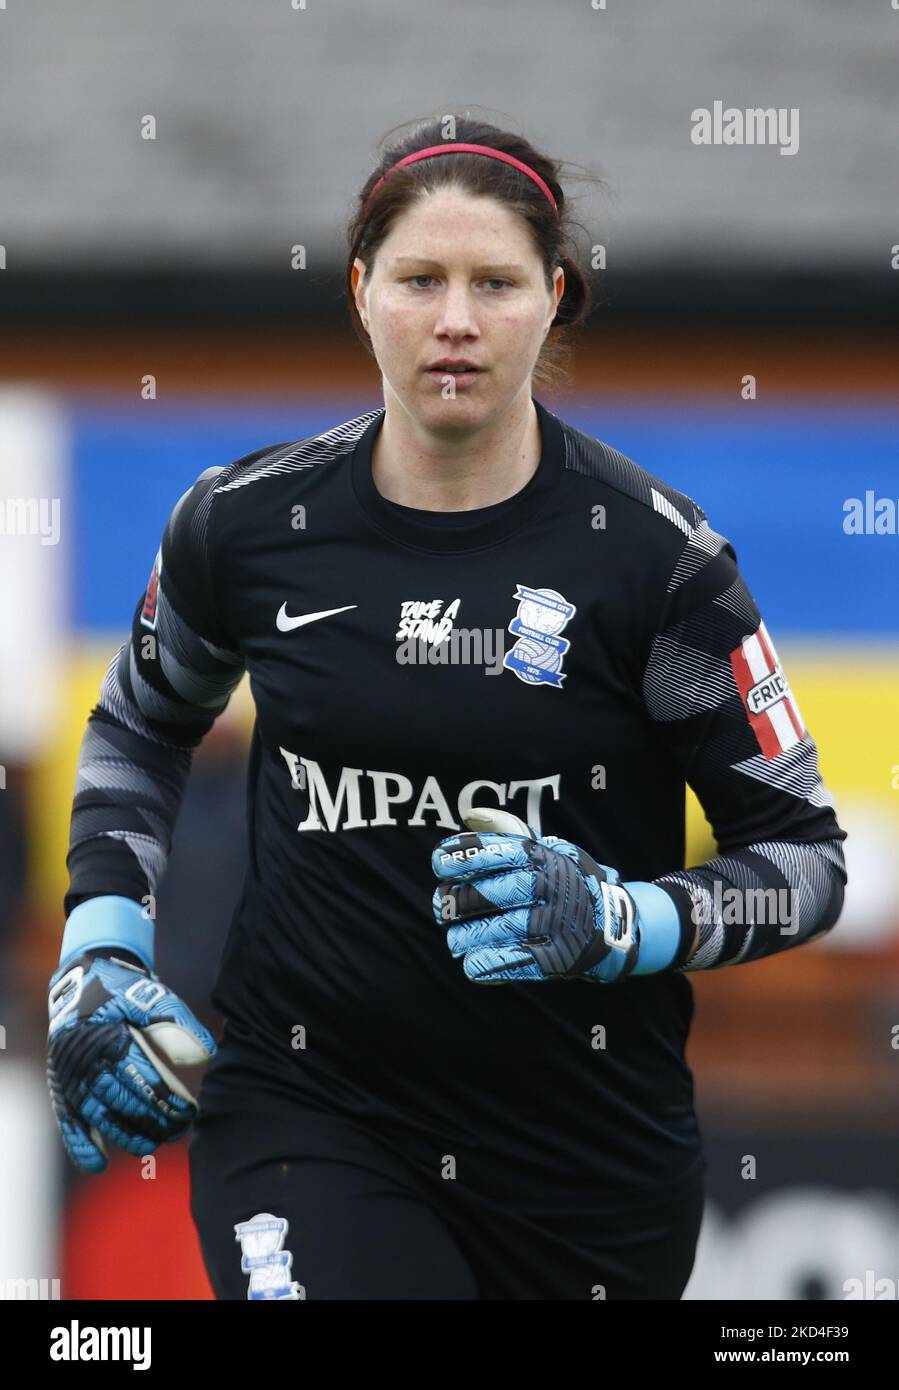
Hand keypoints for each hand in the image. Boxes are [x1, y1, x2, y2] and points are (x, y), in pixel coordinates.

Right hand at [47, 950, 216, 1173]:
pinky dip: (80, 1144)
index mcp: (111, 1037)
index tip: (188, 1111)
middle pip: (122, 1100)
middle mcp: (87, 1059)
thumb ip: (180, 1021)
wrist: (82, 977)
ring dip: (124, 1135)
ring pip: (98, 1115)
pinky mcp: (60, 1084)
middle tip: (177, 1131)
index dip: (166, 1099)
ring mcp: (70, 1074)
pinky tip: (99, 1164)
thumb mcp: (152, 996)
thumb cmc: (124, 989)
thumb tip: (210, 1052)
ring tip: (150, 1145)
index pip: (142, 1077)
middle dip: (151, 1120)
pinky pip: (68, 1119)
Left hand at [431, 807, 640, 984]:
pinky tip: (472, 964)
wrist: (617, 924)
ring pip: (496, 931)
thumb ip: (509, 833)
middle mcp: (549, 887)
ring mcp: (554, 923)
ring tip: (455, 938)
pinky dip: (487, 965)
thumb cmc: (569, 882)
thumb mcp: (548, 849)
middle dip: (456, 901)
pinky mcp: (558, 957)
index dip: (463, 857)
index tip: (438, 863)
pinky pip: (514, 962)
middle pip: (489, 894)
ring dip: (465, 936)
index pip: (497, 852)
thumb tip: (470, 816)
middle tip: (441, 905)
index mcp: (544, 858)